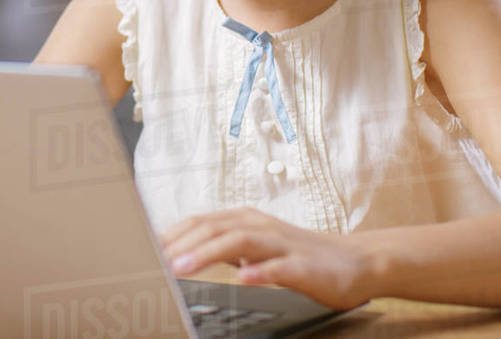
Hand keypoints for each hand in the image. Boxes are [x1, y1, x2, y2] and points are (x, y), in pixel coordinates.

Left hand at [159, 206, 380, 310]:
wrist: (357, 262)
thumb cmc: (301, 256)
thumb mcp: (257, 248)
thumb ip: (224, 247)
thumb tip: (181, 254)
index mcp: (246, 221)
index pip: (200, 222)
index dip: (170, 233)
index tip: (143, 248)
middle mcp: (261, 226)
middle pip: (213, 228)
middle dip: (180, 243)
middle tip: (152, 261)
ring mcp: (282, 244)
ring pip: (240, 241)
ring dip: (207, 253)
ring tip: (181, 268)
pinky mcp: (304, 266)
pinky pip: (279, 267)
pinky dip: (258, 271)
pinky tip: (242, 278)